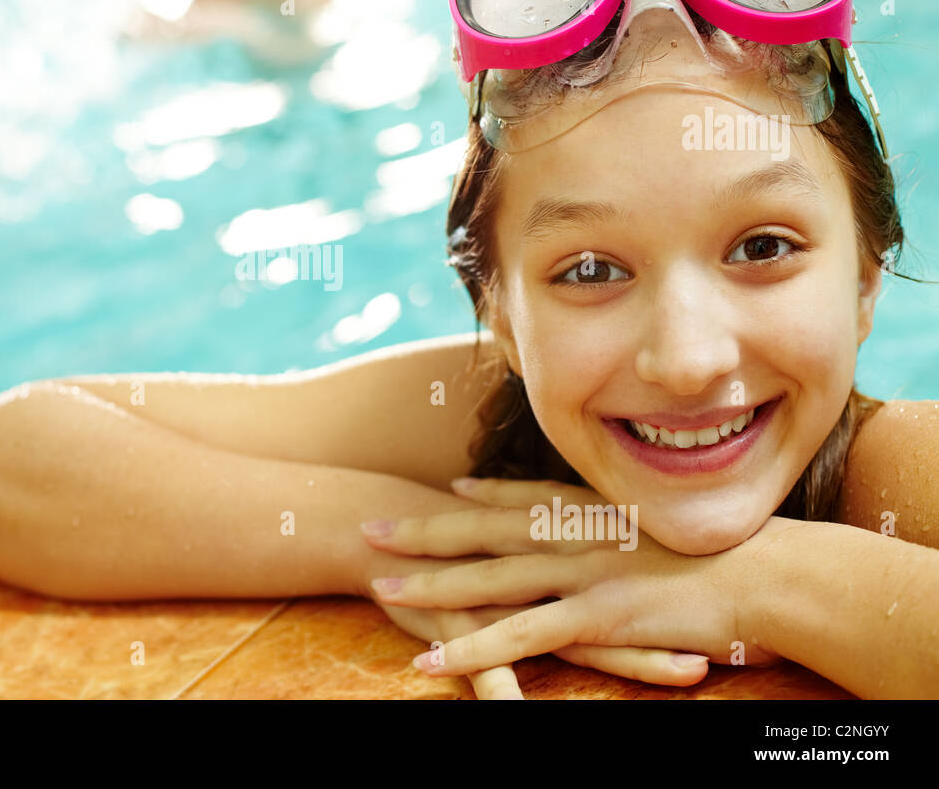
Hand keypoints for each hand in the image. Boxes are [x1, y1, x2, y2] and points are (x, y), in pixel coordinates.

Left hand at [365, 477, 792, 678]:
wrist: (775, 575)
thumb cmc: (735, 556)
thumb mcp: (678, 528)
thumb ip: (638, 529)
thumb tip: (626, 529)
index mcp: (601, 511)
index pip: (529, 496)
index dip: (484, 494)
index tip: (445, 487)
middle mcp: (581, 532)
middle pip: (487, 529)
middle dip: (427, 530)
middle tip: (374, 527)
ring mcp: (585, 571)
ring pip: (490, 578)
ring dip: (430, 587)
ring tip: (379, 590)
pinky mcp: (596, 615)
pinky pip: (519, 635)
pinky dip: (471, 649)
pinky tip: (431, 662)